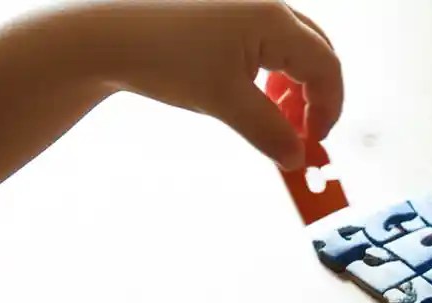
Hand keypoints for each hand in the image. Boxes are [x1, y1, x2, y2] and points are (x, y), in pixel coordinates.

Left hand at [67, 0, 342, 168]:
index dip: (328, 109)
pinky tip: (251, 93)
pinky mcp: (224, 12)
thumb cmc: (163, 56)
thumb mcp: (224, 102)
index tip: (315, 141)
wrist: (103, 32)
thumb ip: (269, 132)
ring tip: (273, 116)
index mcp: (274, 20)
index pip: (326, 66)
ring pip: (293, 48)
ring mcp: (245, 6)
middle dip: (315, 96)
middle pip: (316, 52)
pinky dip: (270, 72)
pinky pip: (267, 41)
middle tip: (303, 132)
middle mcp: (266, 5)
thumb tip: (296, 158)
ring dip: (292, 86)